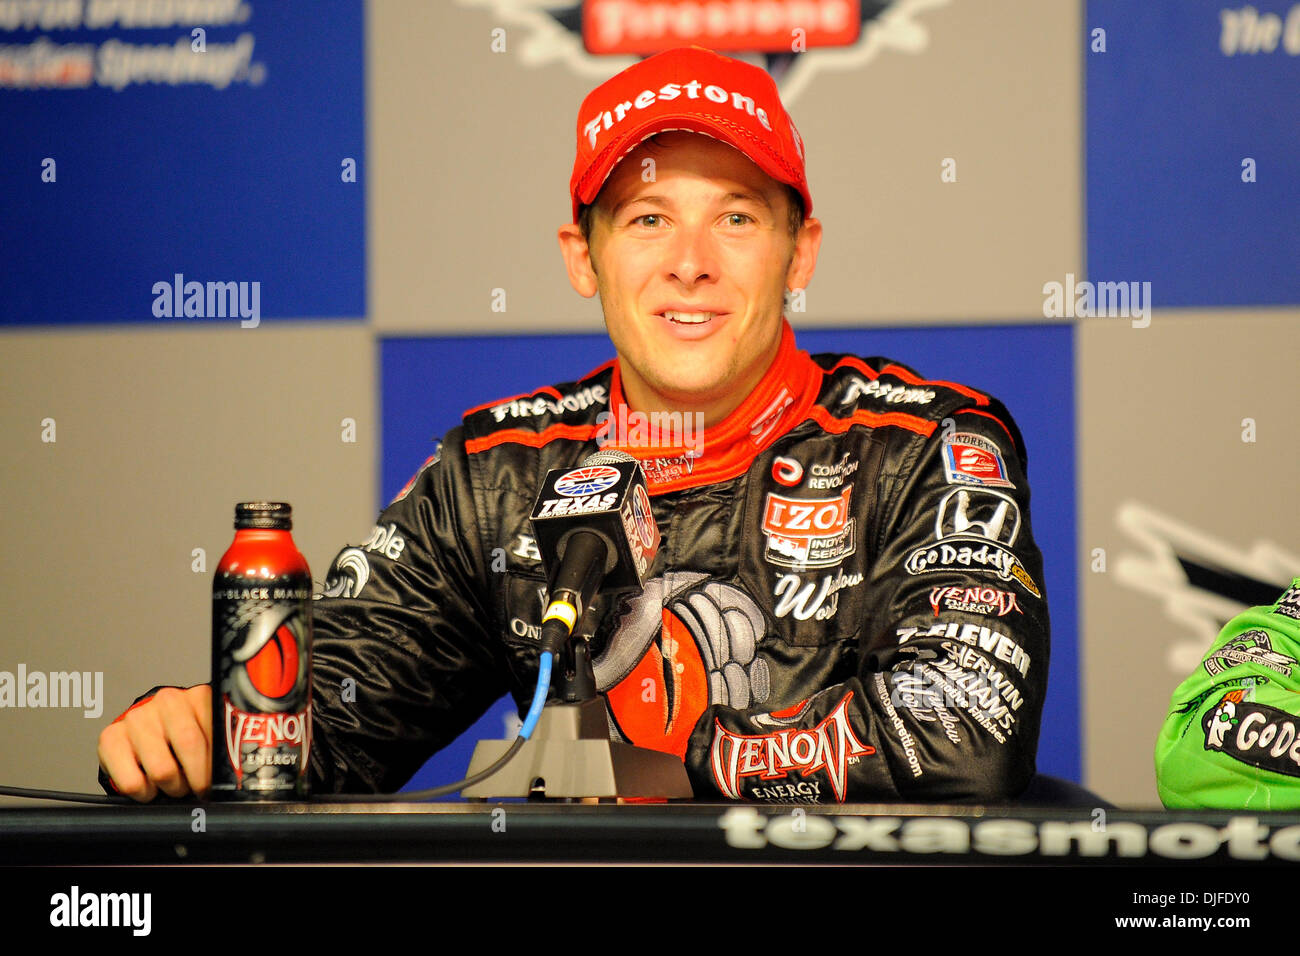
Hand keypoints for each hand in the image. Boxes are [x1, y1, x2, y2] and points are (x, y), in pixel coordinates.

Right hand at [97, 685, 211, 800]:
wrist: (147, 731)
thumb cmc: (183, 737)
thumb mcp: (209, 735)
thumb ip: (221, 747)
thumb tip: (231, 777)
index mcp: (199, 697)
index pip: (216, 732)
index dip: (217, 764)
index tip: (217, 782)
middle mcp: (168, 702)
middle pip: (189, 746)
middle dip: (196, 778)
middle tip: (196, 788)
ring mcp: (139, 717)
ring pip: (161, 770)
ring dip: (170, 788)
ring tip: (174, 785)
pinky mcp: (111, 737)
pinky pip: (132, 782)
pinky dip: (144, 793)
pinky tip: (150, 785)